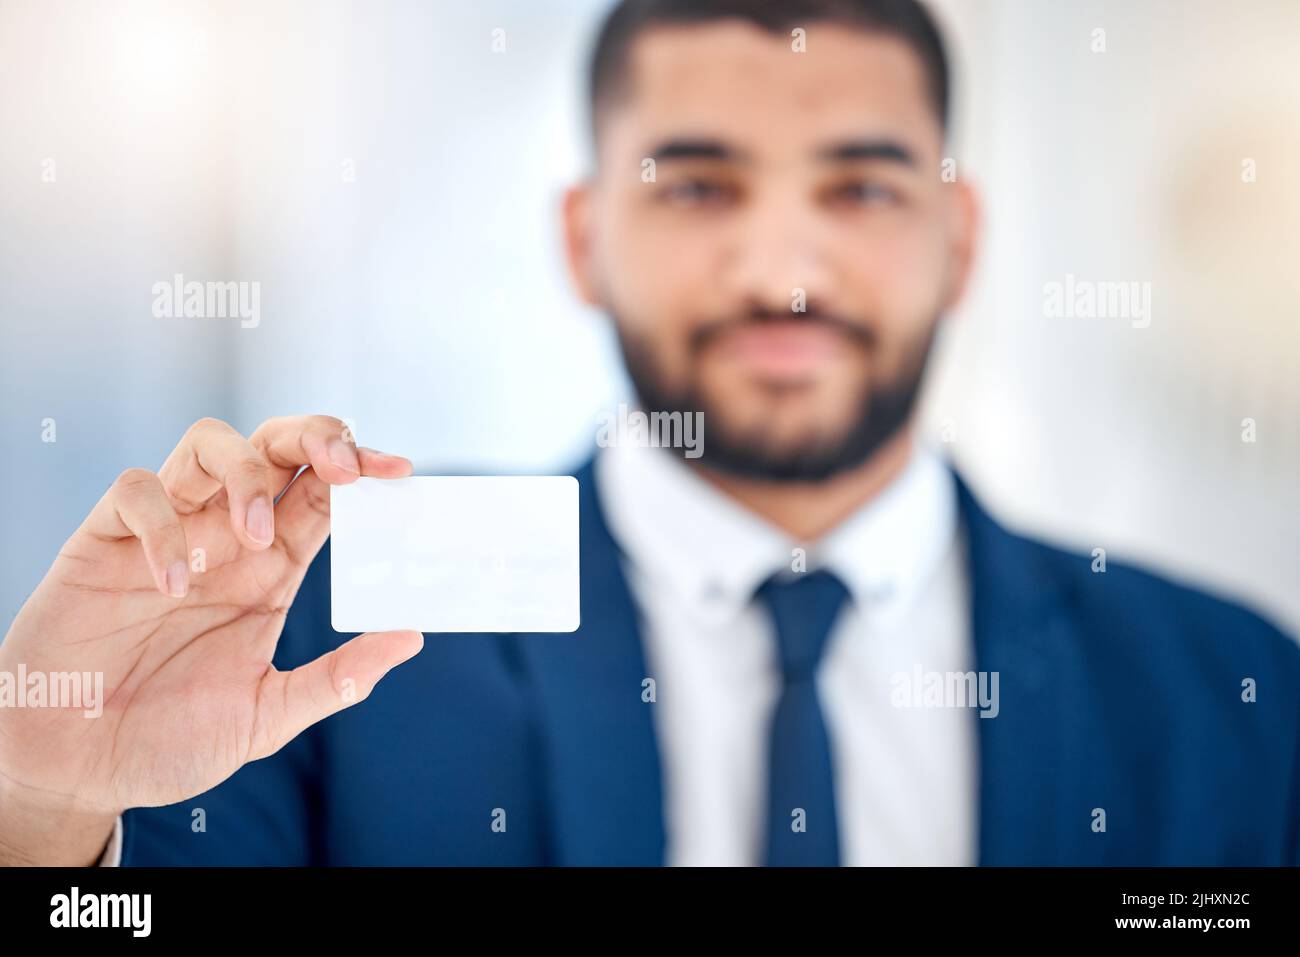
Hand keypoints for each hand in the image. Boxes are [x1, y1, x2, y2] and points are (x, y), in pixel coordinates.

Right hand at [0, 416, 422, 862]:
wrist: (79, 771)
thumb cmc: (171, 741)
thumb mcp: (268, 717)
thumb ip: (337, 679)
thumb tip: (410, 637)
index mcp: (271, 568)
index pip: (322, 493)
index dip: (360, 469)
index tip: (398, 471)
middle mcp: (224, 539)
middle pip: (274, 447)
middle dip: (315, 438)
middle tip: (346, 470)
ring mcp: (166, 535)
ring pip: (207, 444)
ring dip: (245, 472)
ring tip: (254, 534)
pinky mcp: (103, 544)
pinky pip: (135, 492)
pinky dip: (162, 524)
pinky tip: (174, 584)